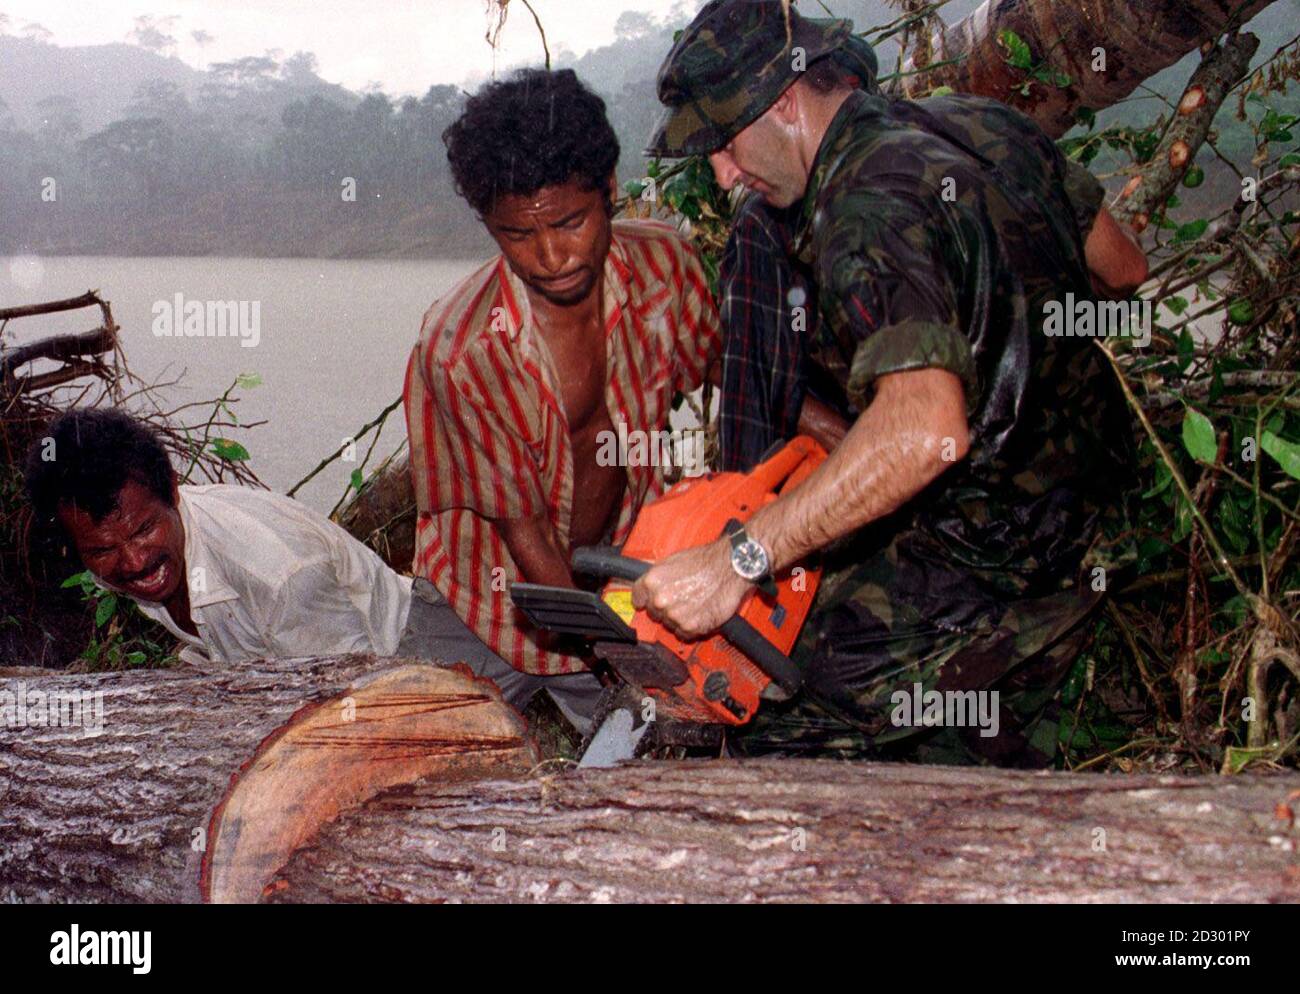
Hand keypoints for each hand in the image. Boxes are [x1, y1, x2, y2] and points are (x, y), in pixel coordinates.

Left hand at [631, 538, 751, 639]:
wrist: (731, 568)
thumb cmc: (706, 561)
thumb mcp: (673, 560)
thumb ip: (658, 576)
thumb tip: (649, 587)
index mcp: (652, 581)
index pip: (637, 597)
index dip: (645, 598)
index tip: (649, 601)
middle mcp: (660, 600)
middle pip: (654, 612)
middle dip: (664, 607)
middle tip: (681, 598)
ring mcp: (675, 616)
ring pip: (669, 624)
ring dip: (678, 618)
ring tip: (694, 604)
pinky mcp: (691, 627)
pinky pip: (684, 633)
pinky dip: (691, 626)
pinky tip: (699, 613)